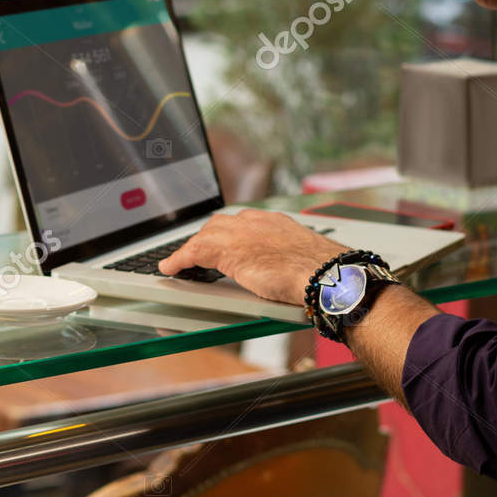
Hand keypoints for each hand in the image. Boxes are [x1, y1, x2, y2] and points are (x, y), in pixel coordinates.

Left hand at [158, 209, 347, 306]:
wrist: (326, 275)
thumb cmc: (326, 272)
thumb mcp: (307, 258)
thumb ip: (294, 259)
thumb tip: (299, 273)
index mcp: (276, 222)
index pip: (242, 221)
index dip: (228, 233)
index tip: (224, 242)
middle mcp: (256, 221)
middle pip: (218, 224)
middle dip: (206, 239)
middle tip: (197, 255)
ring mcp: (241, 233)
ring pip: (204, 235)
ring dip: (192, 250)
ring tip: (181, 263)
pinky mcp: (227, 250)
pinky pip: (193, 251)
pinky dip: (178, 259)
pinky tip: (170, 268)